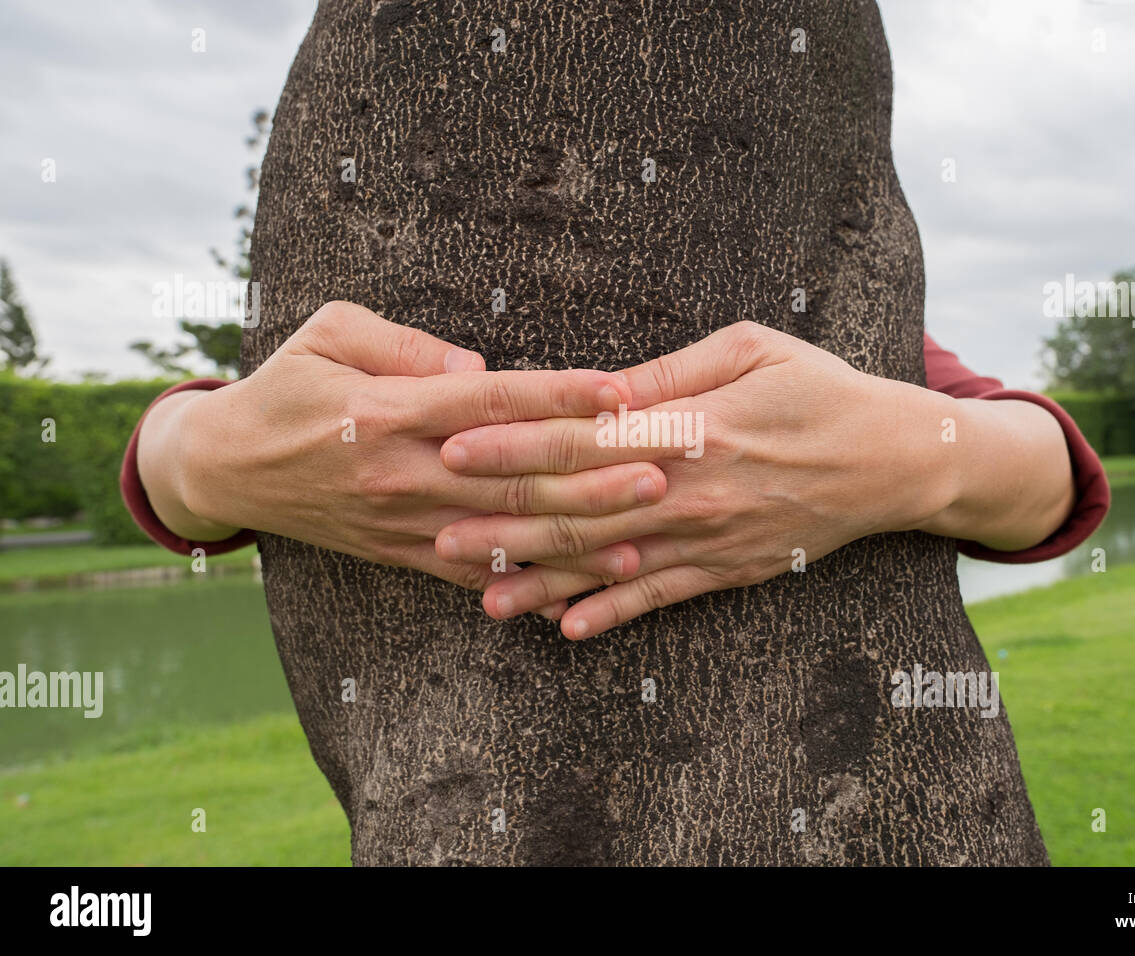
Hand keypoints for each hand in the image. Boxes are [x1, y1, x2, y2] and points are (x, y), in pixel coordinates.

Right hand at [136, 301, 666, 603]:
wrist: (229, 468)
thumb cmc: (288, 387)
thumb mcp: (329, 333)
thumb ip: (405, 344)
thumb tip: (476, 367)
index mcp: (388, 411)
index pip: (490, 402)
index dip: (558, 395)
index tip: (619, 391)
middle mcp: (403, 473)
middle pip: (514, 475)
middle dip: (593, 473)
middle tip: (663, 466)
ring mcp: (405, 523)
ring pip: (506, 533)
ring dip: (578, 535)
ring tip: (643, 531)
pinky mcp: (403, 555)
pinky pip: (476, 573)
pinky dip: (531, 580)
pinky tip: (584, 582)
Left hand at [436, 321, 967, 637]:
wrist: (894, 460)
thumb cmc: (819, 389)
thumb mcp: (750, 348)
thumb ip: (668, 374)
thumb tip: (600, 390)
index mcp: (688, 426)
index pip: (580, 437)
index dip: (512, 446)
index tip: (452, 450)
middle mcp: (690, 491)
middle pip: (580, 509)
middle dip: (505, 524)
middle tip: (437, 536)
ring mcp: (710, 538)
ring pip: (611, 564)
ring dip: (544, 583)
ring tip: (483, 599)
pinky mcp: (730, 569)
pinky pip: (662, 598)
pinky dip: (614, 615)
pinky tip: (566, 630)